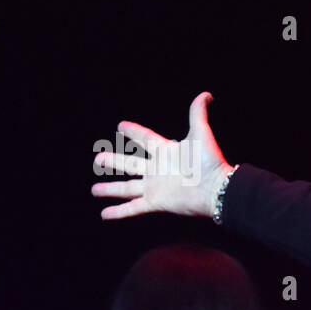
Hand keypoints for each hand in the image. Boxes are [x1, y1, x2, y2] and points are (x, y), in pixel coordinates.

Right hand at [91, 92, 231, 218]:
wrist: (216, 189)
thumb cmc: (209, 162)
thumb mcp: (201, 133)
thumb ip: (198, 113)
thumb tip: (206, 94)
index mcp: (166, 151)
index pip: (146, 139)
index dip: (134, 132)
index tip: (121, 126)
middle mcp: (158, 169)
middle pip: (130, 164)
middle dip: (113, 161)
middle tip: (98, 158)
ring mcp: (155, 187)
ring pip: (127, 187)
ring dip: (110, 189)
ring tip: (94, 189)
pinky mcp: (156, 202)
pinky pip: (133, 207)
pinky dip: (118, 212)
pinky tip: (104, 214)